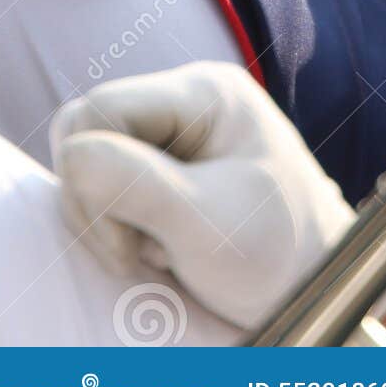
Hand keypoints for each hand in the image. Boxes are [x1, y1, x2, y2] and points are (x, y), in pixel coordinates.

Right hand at [51, 63, 353, 330]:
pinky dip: (115, 227)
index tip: (132, 245)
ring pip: (87, 161)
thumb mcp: (210, 228)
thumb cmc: (279, 257)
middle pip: (85, 132)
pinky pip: (102, 186)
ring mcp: (171, 134)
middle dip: (98, 201)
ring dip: (108, 220)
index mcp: (205, 93)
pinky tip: (155, 250)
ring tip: (160, 252)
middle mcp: (183, 101)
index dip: (94, 178)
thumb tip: (72, 153)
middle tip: (145, 253)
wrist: (314, 293)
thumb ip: (140, 186)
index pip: (102, 109)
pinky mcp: (159, 169)